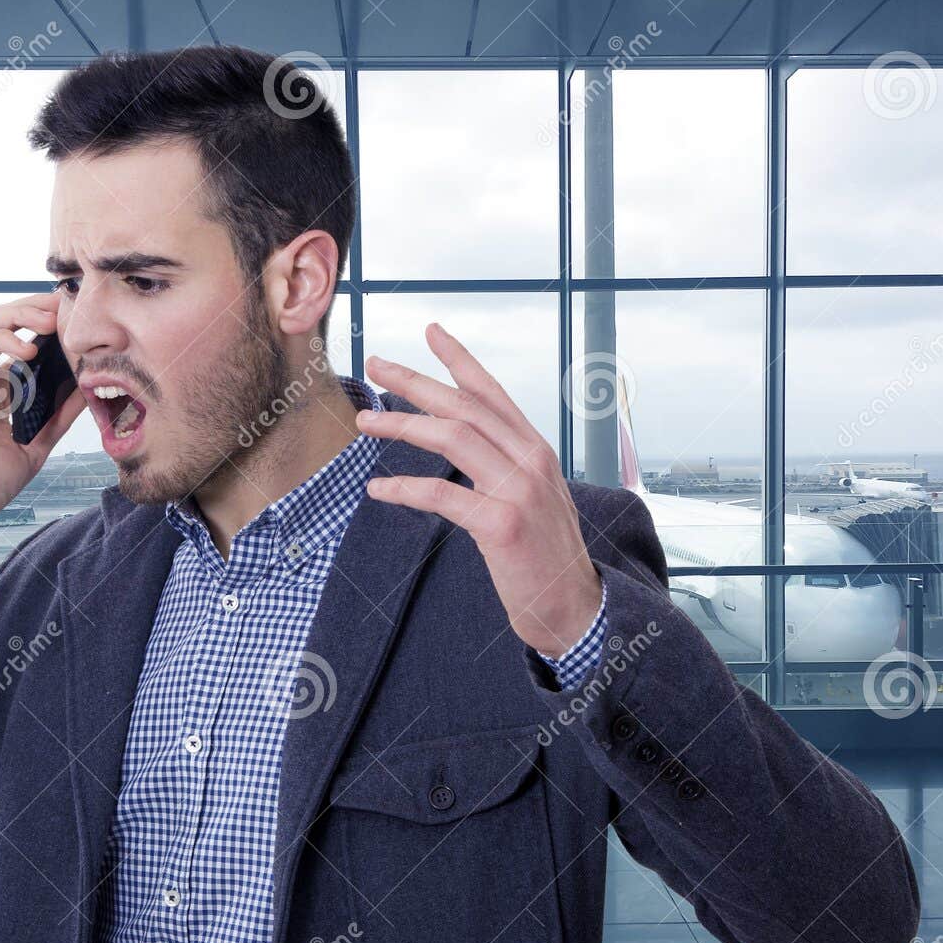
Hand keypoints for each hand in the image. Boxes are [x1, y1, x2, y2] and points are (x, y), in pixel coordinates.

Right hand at [0, 292, 86, 530]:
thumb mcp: (33, 447)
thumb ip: (57, 419)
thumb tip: (89, 391)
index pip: (23, 340)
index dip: (48, 323)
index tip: (80, 317)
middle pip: (5, 323)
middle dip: (36, 308)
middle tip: (69, 305)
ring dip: (18, 316)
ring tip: (51, 321)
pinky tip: (26, 348)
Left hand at [358, 323, 603, 659]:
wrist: (577, 609)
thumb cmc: (547, 559)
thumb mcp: (535, 499)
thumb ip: (506, 468)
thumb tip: (469, 448)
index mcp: (536, 450)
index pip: (493, 393)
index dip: (460, 360)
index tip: (430, 332)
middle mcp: (531, 461)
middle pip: (464, 406)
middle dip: (415, 381)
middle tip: (375, 364)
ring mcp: (520, 490)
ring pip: (452, 438)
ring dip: (401, 424)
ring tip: (364, 422)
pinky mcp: (503, 525)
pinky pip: (443, 495)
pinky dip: (404, 489)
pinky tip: (377, 489)